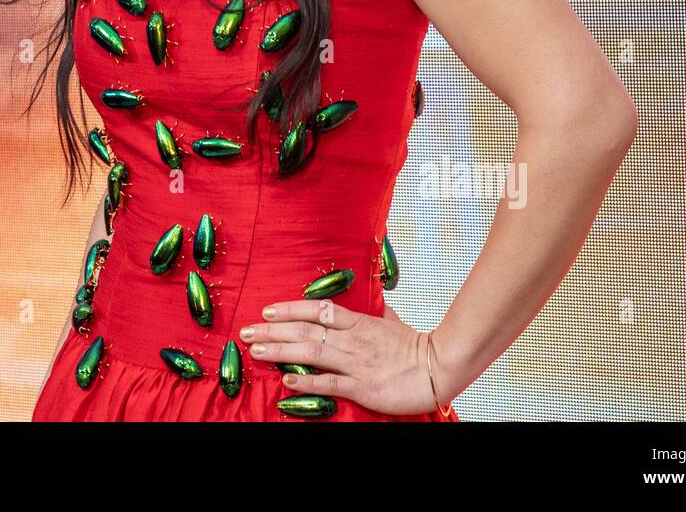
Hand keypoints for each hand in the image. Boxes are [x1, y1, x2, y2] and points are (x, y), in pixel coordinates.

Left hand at [239, 301, 451, 416]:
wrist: (439, 367)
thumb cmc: (416, 345)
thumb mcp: (392, 321)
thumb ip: (376, 312)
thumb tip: (373, 297)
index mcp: (358, 322)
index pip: (317, 310)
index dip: (289, 309)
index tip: (267, 309)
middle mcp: (351, 339)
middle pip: (305, 329)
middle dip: (272, 329)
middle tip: (246, 331)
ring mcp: (355, 362)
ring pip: (310, 352)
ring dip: (280, 350)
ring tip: (256, 350)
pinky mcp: (361, 386)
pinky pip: (329, 382)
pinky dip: (306, 380)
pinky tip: (287, 380)